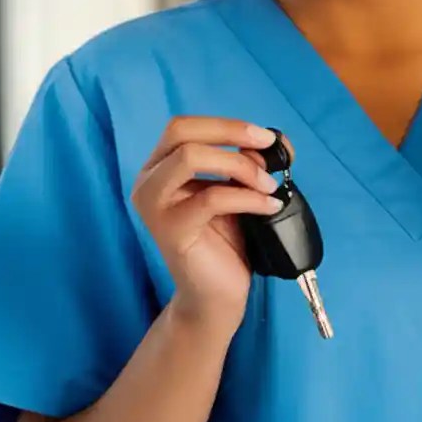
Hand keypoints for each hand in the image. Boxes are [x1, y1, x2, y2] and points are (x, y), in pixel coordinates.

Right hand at [131, 117, 293, 336]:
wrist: (217, 295)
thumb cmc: (225, 243)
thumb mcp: (239, 192)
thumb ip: (249, 164)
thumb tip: (272, 141)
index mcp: (161, 168)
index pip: (185, 126)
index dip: (228, 125)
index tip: (266, 137)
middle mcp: (149, 181)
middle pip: (181, 133)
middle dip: (231, 133)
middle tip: (268, 148)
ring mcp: (155, 205)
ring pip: (191, 157)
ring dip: (240, 166)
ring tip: (269, 187)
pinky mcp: (170, 230)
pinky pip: (212, 198)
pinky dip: (249, 197)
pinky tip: (269, 206)